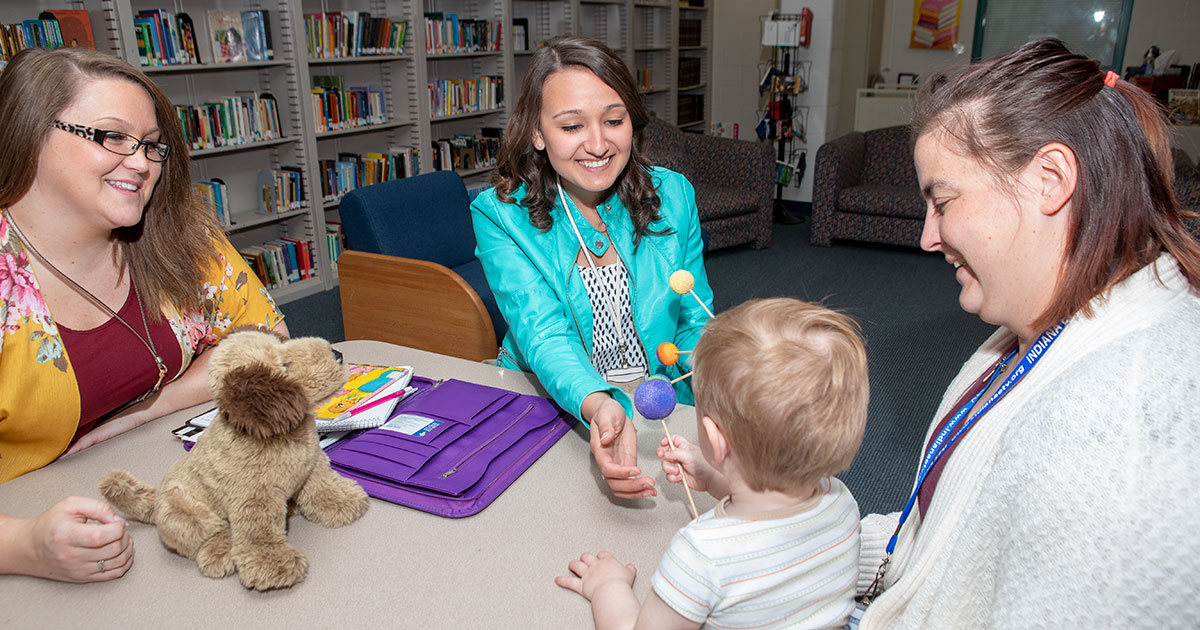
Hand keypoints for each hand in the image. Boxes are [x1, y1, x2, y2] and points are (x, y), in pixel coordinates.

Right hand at [3, 497, 133, 581]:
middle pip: (112, 549)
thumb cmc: (50, 524)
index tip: (116, 523)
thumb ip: (98, 508)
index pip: (101, 536)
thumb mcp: (71, 505)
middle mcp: (70, 556)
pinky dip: (124, 564)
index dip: (117, 528)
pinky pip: (111, 575)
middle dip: (124, 537)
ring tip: (123, 540)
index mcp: (66, 535)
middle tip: (120, 530)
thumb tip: (119, 521)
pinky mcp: (82, 578)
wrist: (29, 548)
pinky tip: (123, 554)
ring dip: (127, 550)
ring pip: (116, 563)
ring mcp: (77, 569)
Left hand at [555, 550, 636, 601]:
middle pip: (587, 557)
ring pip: (576, 565)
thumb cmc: (621, 582)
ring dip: (573, 564)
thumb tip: (631, 566)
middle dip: (585, 558)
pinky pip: (569, 582)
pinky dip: (562, 581)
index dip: (600, 556)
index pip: (601, 554)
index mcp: (607, 561)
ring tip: (571, 564)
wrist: (612, 590)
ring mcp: (587, 574)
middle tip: (584, 559)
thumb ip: (629, 568)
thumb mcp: (629, 573)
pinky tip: (557, 579)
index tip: (600, 557)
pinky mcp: (581, 585)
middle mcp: (595, 565)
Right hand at [590, 400, 654, 497]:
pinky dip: (639, 488)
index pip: (607, 468)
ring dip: (636, 492)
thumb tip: (605, 439)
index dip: (621, 473)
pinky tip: (650, 488)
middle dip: (631, 486)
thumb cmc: (608, 412)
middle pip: (614, 483)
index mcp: (600, 450)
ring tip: (651, 490)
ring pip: (621, 487)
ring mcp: (617, 464)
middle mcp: (607, 461)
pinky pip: (629, 482)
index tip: (636, 470)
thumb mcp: (607, 413)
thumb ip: (606, 426)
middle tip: (648, 483)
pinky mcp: (626, 464)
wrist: (614, 412)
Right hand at [657, 435, 713, 492]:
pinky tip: (680, 477)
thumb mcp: (689, 456)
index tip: (663, 443)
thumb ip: (675, 453)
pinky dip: (673, 477)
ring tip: (677, 470)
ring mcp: (678, 466)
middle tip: (662, 456)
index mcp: (684, 447)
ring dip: (669, 469)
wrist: (710, 480)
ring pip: (665, 465)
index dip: (666, 440)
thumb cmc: (705, 466)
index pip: (673, 439)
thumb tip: (665, 453)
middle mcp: (680, 456)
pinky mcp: (678, 476)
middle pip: (665, 452)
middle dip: (662, 455)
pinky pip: (669, 476)